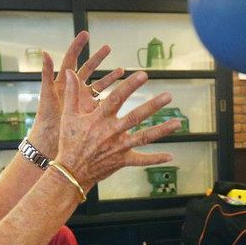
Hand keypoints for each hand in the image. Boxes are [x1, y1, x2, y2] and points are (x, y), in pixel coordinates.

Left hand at [27, 32, 124, 157]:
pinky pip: (103, 101)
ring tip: (122, 69)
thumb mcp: (47, 95)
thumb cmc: (46, 119)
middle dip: (98, 58)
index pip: (71, 59)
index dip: (78, 46)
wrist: (50, 143)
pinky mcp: (89, 112)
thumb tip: (45, 52)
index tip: (86, 34)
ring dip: (109, 76)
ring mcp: (82, 101)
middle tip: (108, 47)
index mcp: (62, 82)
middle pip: (87, 69)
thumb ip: (46, 74)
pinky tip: (124, 92)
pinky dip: (113, 96)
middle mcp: (73, 89)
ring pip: (98, 84)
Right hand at [51, 68, 181, 191]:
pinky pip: (141, 160)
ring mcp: (119, 147)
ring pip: (144, 137)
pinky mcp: (122, 160)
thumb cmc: (69, 142)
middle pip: (136, 116)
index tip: (143, 75)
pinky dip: (156, 158)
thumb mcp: (68, 116)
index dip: (130, 86)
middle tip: (168, 95)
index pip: (117, 98)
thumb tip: (69, 72)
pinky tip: (170, 156)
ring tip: (177, 122)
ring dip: (161, 129)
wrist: (70, 172)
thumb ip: (72, 93)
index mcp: (99, 119)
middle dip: (153, 106)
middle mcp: (111, 132)